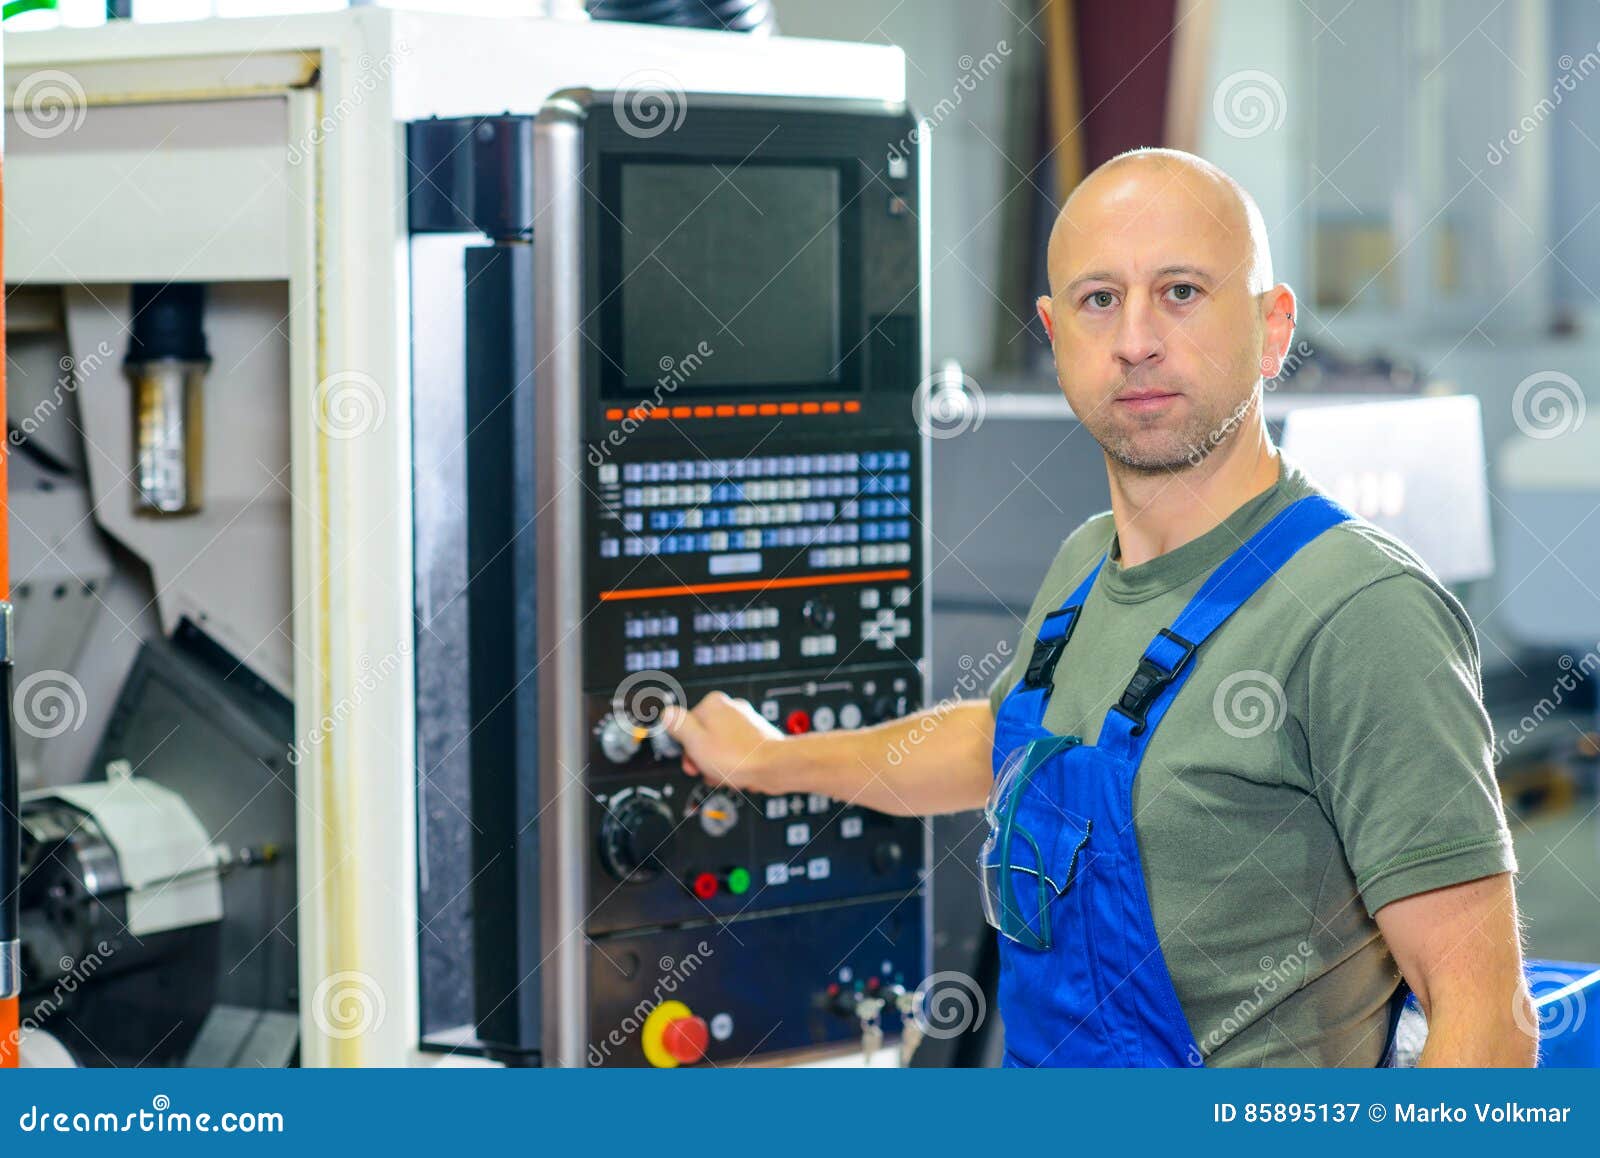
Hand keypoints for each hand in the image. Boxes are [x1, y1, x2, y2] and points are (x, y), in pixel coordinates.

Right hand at [661, 691, 785, 793]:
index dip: (686, 747)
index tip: (690, 759)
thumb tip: (667, 714)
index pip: (686, 724)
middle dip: (703, 756)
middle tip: (705, 769)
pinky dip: (734, 762)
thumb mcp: (695, 742)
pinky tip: (735, 774)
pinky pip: (737, 749)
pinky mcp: (758, 735)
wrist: (774, 766)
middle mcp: (731, 707)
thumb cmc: (738, 756)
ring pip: (721, 744)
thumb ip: (678, 726)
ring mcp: (747, 721)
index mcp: (713, 704)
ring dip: (718, 762)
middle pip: (704, 734)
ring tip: (723, 774)